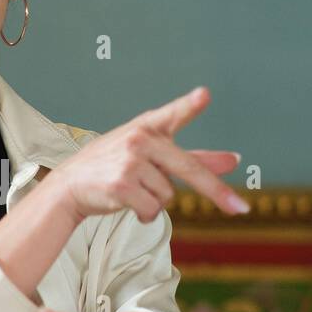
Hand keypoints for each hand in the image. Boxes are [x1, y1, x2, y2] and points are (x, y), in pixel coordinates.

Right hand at [46, 86, 246, 223]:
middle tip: (241, 209)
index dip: (189, 105)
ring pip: (168, 195)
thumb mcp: (153, 157)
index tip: (204, 95)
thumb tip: (235, 161)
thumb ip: (195, 158)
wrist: (70, 187)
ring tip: (133, 192)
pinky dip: (145, 215)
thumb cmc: (115, 168)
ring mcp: (129, 161)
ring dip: (155, 202)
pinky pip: (152, 210)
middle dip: (216, 192)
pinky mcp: (120, 185)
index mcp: (148, 127)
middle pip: (188, 169)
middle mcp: (139, 140)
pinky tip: (127, 204)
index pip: (172, 114)